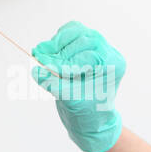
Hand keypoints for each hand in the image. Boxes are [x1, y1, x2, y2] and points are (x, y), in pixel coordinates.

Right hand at [31, 21, 124, 151]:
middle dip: (60, 50)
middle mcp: (108, 52)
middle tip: (40, 58)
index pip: (89, 54)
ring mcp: (96, 47)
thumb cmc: (88, 113)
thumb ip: (55, 85)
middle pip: (83, 39)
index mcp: (113, 64)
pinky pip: (71, 33)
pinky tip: (46, 50)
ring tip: (40, 53)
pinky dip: (58, 40)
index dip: (66, 60)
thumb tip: (37, 71)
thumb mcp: (72, 101)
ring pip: (76, 32)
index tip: (47, 66)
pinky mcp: (84, 46)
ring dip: (56, 43)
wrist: (91, 119)